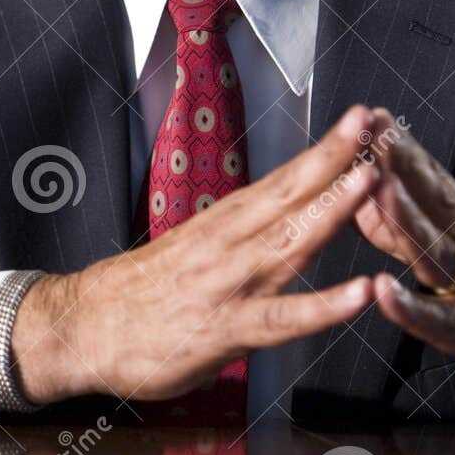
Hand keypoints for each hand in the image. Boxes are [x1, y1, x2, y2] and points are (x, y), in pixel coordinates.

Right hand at [13, 105, 380, 405]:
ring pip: (291, 241)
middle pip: (290, 194)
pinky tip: (359, 294)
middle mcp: (229, 243)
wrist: (80, 327)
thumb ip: (237, 241)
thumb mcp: (190, 250)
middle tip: (375, 125)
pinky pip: (284, 318)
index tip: (358, 124)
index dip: (322, 152)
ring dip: (335, 209)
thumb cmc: (136, 294)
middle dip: (335, 157)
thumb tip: (274, 227)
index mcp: (223, 222)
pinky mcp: (226, 330)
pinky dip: (324, 306)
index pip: (282, 180)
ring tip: (373, 181)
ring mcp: (229, 284)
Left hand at [353, 110, 454, 426]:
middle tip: (373, 133)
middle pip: (439, 204)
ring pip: (440, 253)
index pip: (436, 181)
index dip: (405, 150)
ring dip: (409, 221)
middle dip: (403, 167)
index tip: (374, 116)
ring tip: (380, 192)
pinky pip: (444, 322)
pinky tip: (385, 292)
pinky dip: (414, 308)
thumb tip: (365, 202)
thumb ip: (414, 232)